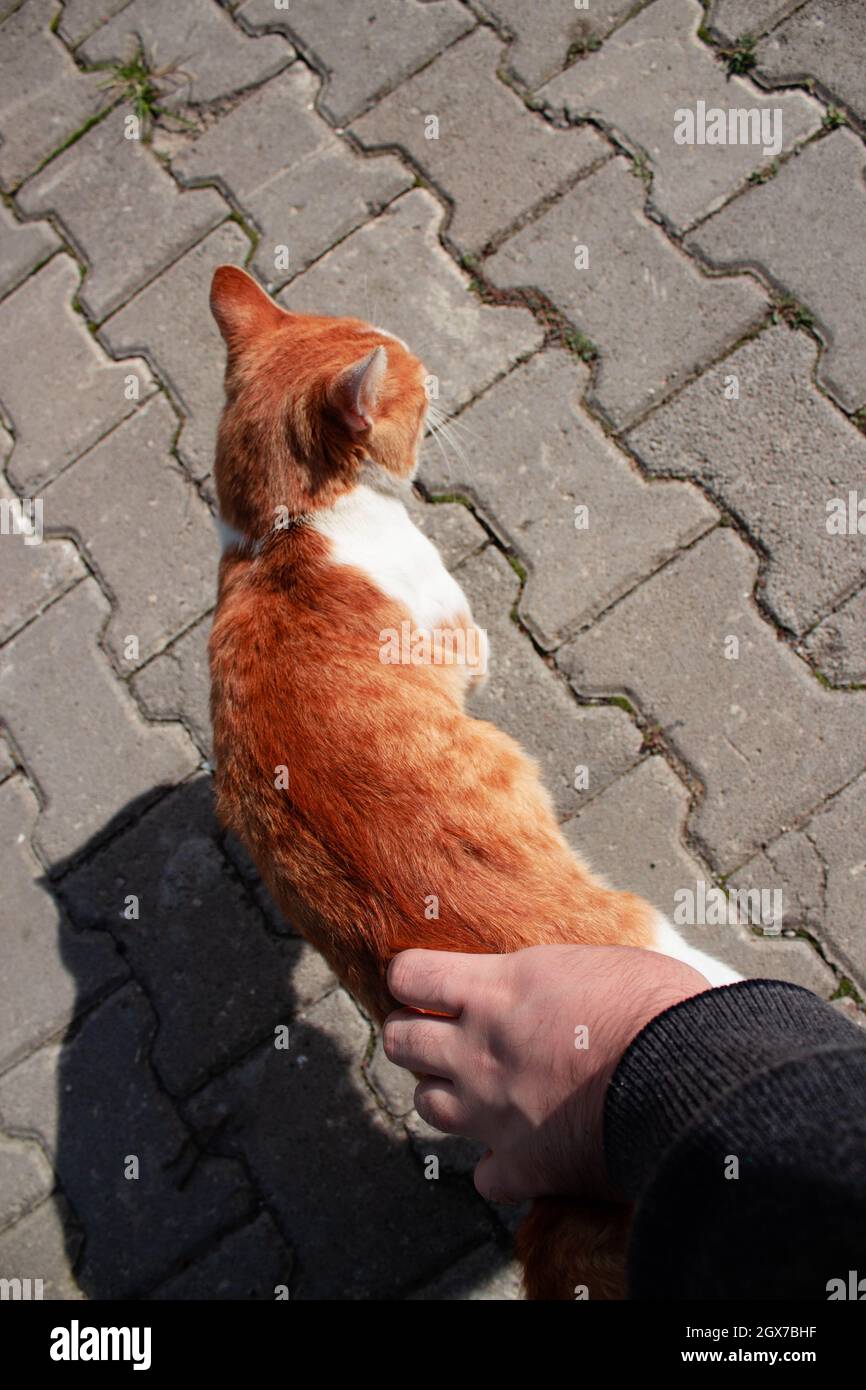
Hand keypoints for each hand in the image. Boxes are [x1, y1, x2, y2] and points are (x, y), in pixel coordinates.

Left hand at [384, 944, 708, 1203]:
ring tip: (479, 1088)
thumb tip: (554, 975)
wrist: (686, 1076)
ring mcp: (493, 1113)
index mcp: (495, 991)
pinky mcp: (523, 1166)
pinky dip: (498, 1167)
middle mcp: (478, 1051)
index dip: (412, 979)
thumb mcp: (595, 961)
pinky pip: (485, 1176)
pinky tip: (521, 1154)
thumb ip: (550, 974)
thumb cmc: (655, 1005)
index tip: (430, 984)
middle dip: (413, 1035)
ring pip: (427, 1107)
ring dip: (446, 1095)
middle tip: (444, 1034)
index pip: (409, 976)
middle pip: (401, 1042)